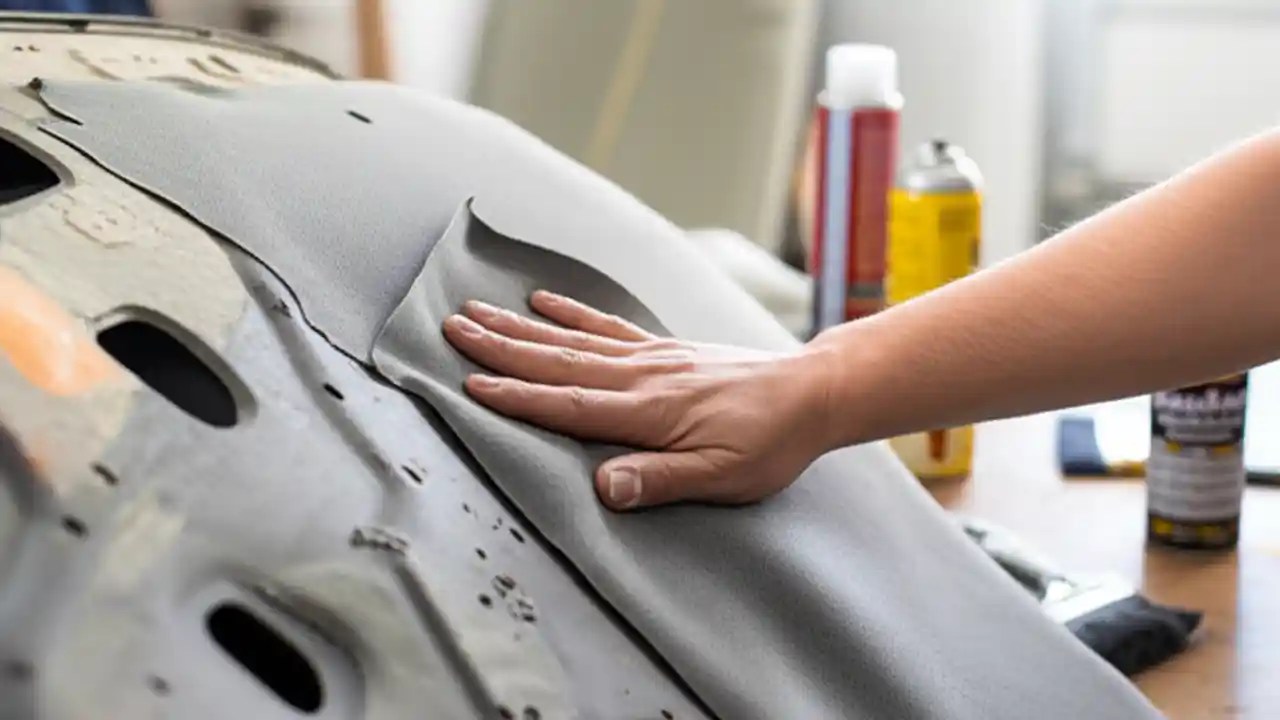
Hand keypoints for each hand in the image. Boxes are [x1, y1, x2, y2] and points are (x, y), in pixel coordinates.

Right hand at [442, 291, 835, 510]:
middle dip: (501, 348)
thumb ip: (662, 480)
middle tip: (450, 330)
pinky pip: (607, 326)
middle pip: (557, 362)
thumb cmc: (769, 443)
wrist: (810, 393)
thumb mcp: (723, 476)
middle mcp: (640, 376)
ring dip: (521, 328)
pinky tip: (544, 301)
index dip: (517, 398)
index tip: (470, 385)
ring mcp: (650, 357)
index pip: (568, 406)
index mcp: (648, 412)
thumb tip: (602, 487)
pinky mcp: (663, 349)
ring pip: (572, 339)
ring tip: (477, 312)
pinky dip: (572, 313)